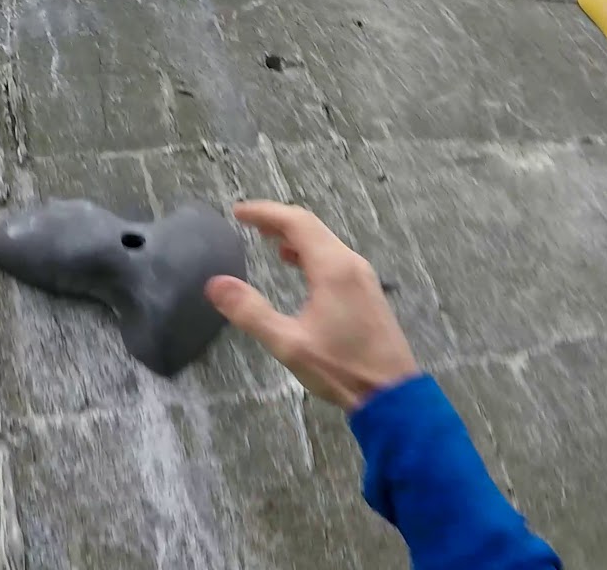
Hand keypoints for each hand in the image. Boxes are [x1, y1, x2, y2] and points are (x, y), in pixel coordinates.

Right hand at [205, 201, 419, 410]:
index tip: (237, 212)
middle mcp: (350, 264)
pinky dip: (310, 252)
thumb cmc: (340, 368)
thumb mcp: (288, 344)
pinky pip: (334, 258)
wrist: (391, 393)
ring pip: (325, 242)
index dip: (265, 212)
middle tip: (247, 222)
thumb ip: (250, 312)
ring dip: (294, 236)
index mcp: (333, 268)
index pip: (296, 222)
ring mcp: (362, 277)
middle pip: (311, 227)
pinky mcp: (366, 291)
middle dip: (277, 220)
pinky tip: (296, 265)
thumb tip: (215, 284)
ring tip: (266, 240)